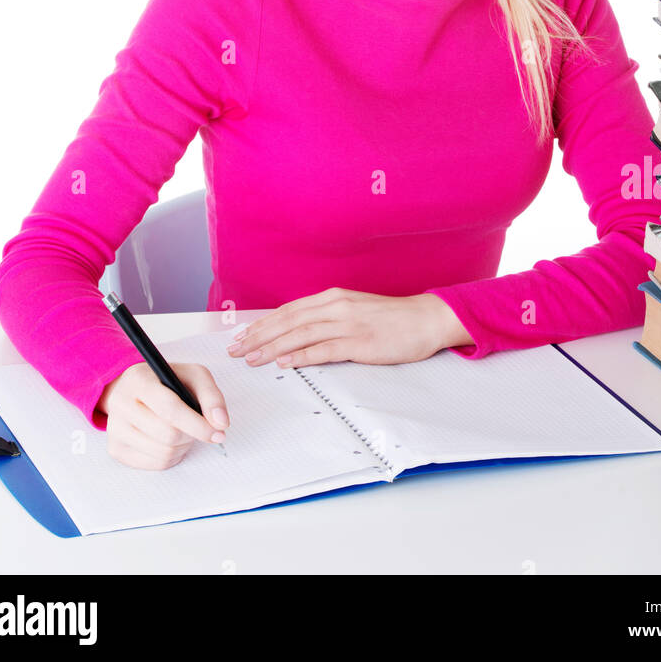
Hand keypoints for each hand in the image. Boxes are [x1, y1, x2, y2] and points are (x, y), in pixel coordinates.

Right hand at [95, 361, 229, 469]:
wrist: (132, 389)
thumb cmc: (166, 382)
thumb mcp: (192, 375)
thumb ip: (211, 395)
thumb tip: (221, 424)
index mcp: (138, 379)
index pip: (170, 408)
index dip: (197, 424)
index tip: (217, 432)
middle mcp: (121, 404)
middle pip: (168, 435)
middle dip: (192, 434)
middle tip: (198, 426)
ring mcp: (115, 429)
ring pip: (163, 453)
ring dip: (184, 446)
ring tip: (183, 430)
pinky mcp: (116, 449)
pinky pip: (156, 464)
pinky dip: (172, 456)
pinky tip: (170, 440)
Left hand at [226, 288, 471, 367]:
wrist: (425, 319)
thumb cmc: (391, 319)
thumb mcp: (355, 310)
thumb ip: (329, 317)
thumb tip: (300, 331)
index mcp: (333, 298)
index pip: (288, 311)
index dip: (262, 324)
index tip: (241, 336)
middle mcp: (336, 306)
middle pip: (288, 321)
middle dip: (258, 336)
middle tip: (234, 350)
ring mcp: (348, 324)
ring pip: (300, 334)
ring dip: (272, 347)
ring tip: (251, 358)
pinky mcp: (360, 342)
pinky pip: (325, 349)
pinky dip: (302, 356)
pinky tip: (285, 363)